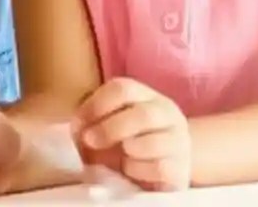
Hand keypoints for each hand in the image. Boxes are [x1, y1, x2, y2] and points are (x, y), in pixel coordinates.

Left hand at [74, 78, 191, 190]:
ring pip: (153, 142)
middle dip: (110, 129)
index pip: (122, 88)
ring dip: (128, 150)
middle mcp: (166, 113)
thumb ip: (91, 121)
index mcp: (144, 96)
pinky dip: (138, 170)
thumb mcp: (109, 124)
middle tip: (90, 141)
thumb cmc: (128, 140)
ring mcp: (178, 140)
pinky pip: (159, 168)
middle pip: (143, 114)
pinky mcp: (180, 168)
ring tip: (119, 156)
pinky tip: (131, 169)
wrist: (166, 164)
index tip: (77, 122)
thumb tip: (78, 129)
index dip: (96, 104)